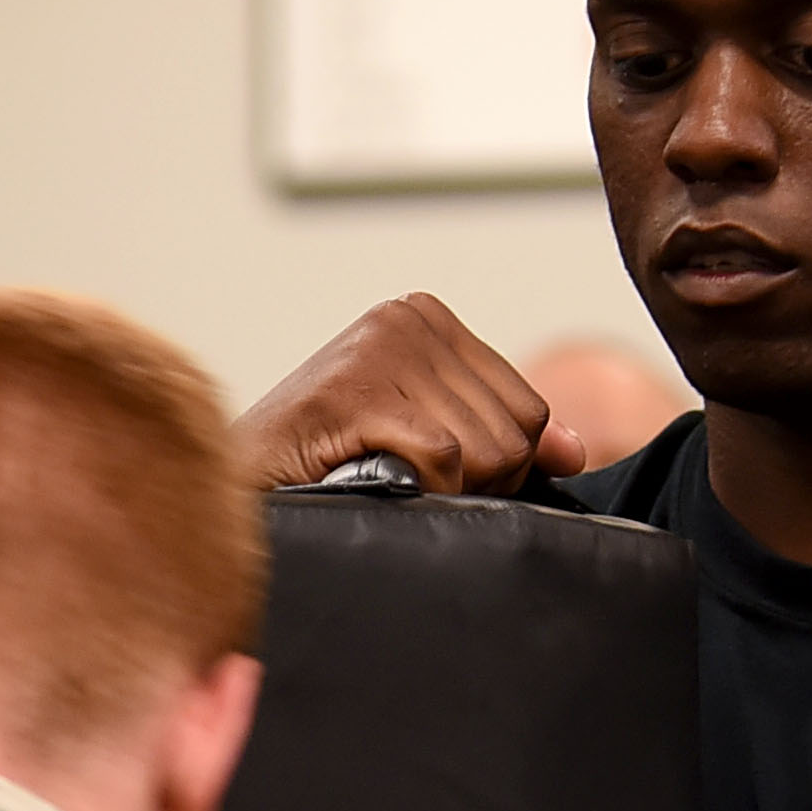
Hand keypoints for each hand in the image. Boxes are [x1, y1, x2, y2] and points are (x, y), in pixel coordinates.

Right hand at [233, 295, 590, 496]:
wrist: (236, 490)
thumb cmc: (319, 468)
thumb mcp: (422, 436)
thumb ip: (496, 433)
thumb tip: (576, 452)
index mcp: (424, 318)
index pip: (529, 408)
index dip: (499, 463)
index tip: (439, 474)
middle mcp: (405, 320)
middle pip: (518, 431)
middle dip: (479, 481)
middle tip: (410, 483)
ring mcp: (379, 350)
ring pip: (487, 451)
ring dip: (447, 492)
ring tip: (387, 480)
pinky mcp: (356, 391)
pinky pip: (445, 461)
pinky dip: (421, 493)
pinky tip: (373, 482)